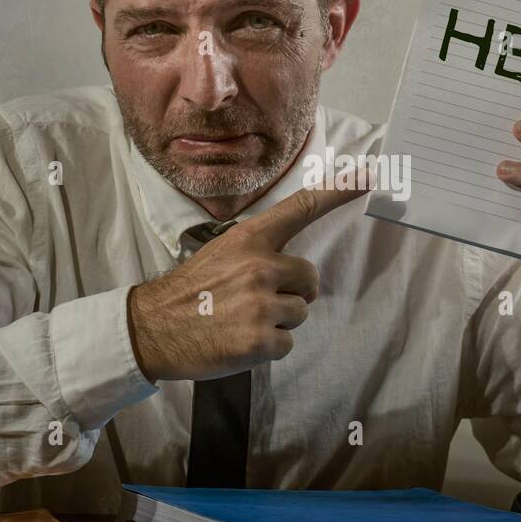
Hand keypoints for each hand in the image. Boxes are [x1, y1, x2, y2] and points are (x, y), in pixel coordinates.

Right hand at [126, 177, 367, 380]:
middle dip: (292, 292)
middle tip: (254, 301)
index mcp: (249, 239)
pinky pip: (287, 343)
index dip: (338, 191)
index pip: (301, 208)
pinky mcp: (259, 340)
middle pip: (309, 278)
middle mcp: (259, 266)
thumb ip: (258, 251)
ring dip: (278, 322)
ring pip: (299, 313)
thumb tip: (293, 266)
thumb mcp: (220, 253)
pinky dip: (267, 347)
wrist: (151, 329)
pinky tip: (239, 342)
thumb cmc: (190, 291)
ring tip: (242, 321)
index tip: (369, 173)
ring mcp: (260, 304)